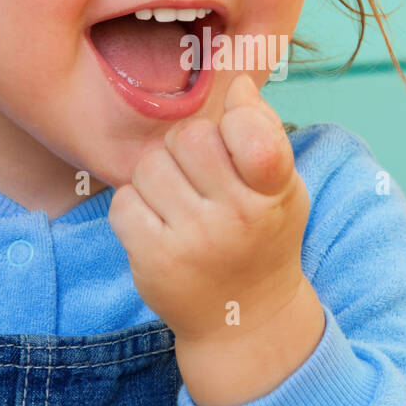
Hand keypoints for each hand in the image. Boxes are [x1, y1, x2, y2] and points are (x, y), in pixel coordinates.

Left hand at [108, 72, 311, 346]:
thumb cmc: (262, 237)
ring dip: (156, 177)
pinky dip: (133, 207)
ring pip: (149, 167)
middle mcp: (237, 217)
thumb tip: (238, 85)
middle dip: (185, 147)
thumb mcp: (282, 188)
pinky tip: (155, 224)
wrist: (244, 320)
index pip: (252, 133)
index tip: (235, 136)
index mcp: (273, 192)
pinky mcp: (155, 261)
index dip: (238, 118)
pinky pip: (124, 202)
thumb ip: (264, 131)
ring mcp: (194, 241)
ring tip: (177, 202)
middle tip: (197, 174)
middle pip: (187, 137)